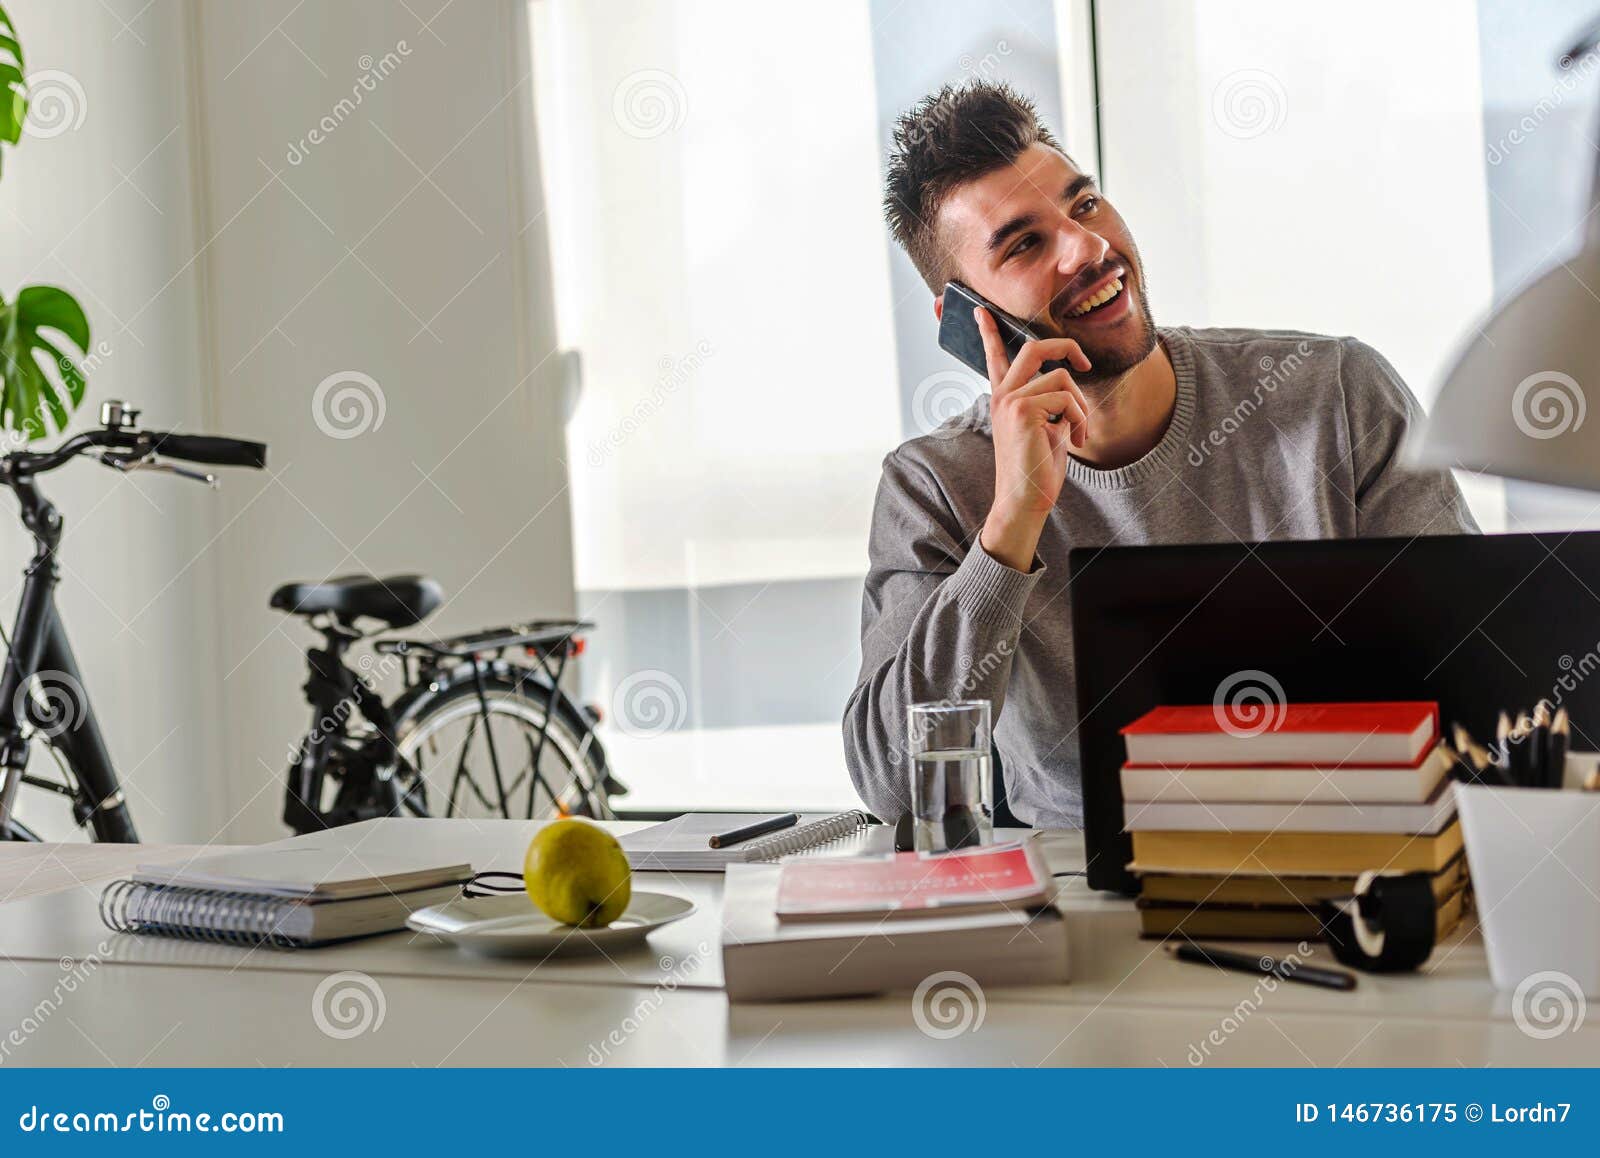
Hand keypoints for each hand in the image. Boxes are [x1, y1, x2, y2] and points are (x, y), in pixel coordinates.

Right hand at [974, 307, 1091, 568]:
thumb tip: (1066, 379)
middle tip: (1084, 361)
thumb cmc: (1037, 468)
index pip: (995, 357)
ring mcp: (1010, 401)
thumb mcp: (1045, 428)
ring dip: (1080, 405)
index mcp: (1004, 398)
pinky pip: (1066, 398)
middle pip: (1035, 348)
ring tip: (1078, 432)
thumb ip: (1049, 402)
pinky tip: (1075, 441)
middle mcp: (1002, 395)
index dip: (988, 332)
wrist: (1025, 500)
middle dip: (1067, 347)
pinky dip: (1080, 419)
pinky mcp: (1022, 410)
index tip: (981, 311)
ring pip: (1061, 376)